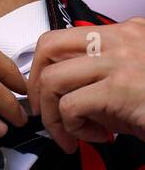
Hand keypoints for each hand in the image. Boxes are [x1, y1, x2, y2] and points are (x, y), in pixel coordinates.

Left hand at [28, 17, 144, 151]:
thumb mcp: (135, 80)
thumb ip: (103, 77)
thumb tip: (66, 98)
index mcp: (125, 31)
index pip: (65, 38)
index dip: (46, 66)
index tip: (47, 92)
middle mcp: (120, 38)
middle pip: (48, 47)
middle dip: (35, 82)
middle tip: (44, 110)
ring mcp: (119, 61)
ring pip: (53, 79)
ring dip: (52, 114)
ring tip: (69, 134)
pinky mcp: (120, 88)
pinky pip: (70, 106)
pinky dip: (72, 128)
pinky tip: (95, 138)